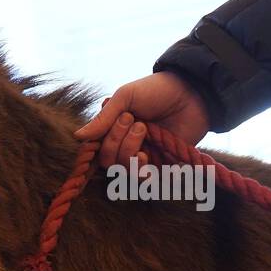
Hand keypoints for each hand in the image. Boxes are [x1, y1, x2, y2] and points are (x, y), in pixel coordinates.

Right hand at [74, 71, 210, 168]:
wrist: (193, 92)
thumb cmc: (158, 90)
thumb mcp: (126, 97)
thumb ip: (103, 118)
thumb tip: (77, 137)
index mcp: (114, 129)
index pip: (95, 147)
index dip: (97, 142)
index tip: (112, 121)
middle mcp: (126, 145)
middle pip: (106, 160)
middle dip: (114, 141)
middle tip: (131, 119)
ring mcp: (142, 156)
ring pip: (121, 169)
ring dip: (128, 149)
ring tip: (143, 127)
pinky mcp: (160, 165)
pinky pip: (141, 179)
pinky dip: (139, 168)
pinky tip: (145, 154)